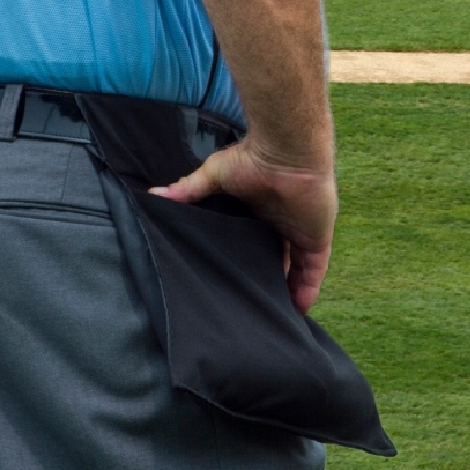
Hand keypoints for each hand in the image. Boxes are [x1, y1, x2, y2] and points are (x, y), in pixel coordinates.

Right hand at [149, 140, 336, 314]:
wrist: (283, 154)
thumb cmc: (250, 158)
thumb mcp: (213, 175)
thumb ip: (188, 189)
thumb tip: (154, 196)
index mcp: (259, 210)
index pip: (254, 241)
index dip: (248, 259)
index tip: (235, 279)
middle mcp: (281, 223)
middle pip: (276, 258)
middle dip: (268, 278)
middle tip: (254, 302)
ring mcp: (300, 232)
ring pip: (297, 269)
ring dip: (288, 289)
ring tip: (276, 314)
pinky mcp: (315, 239)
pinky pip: (314, 271)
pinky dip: (307, 289)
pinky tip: (297, 309)